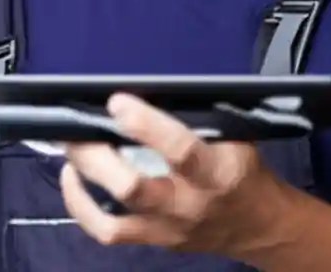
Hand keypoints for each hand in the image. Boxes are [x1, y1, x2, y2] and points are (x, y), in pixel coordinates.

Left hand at [59, 92, 296, 260]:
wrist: (259, 226)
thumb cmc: (242, 169)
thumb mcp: (234, 136)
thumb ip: (197, 118)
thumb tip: (147, 89)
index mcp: (217, 172)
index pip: (180, 150)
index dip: (145, 125)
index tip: (117, 102)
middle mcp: (190, 205)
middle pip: (133, 188)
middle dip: (97, 155)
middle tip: (77, 128)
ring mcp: (169, 228)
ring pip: (115, 216)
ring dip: (84, 179)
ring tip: (71, 148)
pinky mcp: (153, 241)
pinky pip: (108, 232)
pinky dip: (81, 206)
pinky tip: (73, 178)